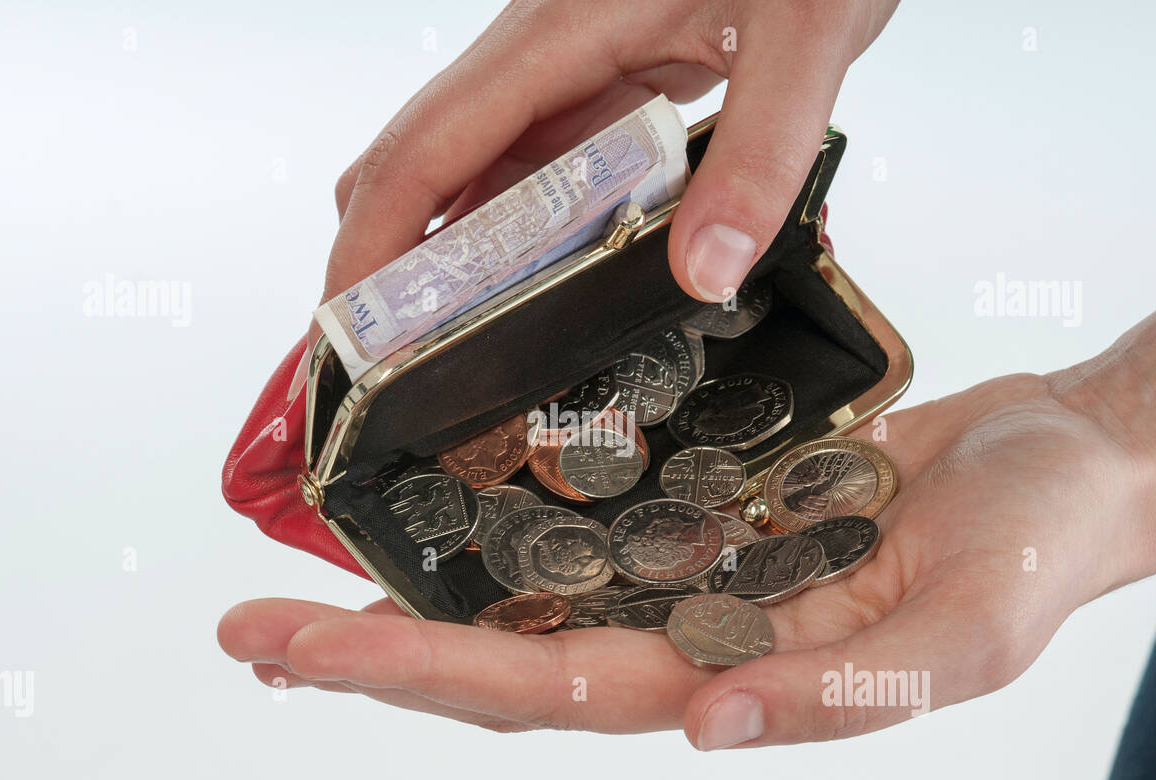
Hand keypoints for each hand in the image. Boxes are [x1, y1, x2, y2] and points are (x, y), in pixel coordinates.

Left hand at [219, 371, 1142, 747]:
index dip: (429, 676)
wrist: (1061, 460)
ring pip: (533, 592)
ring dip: (423, 588)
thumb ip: (851, 694)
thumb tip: (710, 731)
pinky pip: (590, 515)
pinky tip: (444, 500)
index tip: (311, 655)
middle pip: (510, 657)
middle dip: (377, 650)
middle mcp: (692, 633)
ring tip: (303, 579)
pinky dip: (511, 515)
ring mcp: (691, 568)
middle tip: (250, 633)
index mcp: (738, 679)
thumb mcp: (974, 631)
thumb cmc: (1037, 547)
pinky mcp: (706, 502)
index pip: (557, 693)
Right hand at [321, 0, 897, 306]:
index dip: (372, 245)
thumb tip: (702, 274)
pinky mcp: (609, 88)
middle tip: (402, 371)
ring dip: (470, 266)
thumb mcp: (806, 33)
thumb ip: (759, 154)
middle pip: (430, 170)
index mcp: (556, 30)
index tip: (349, 332)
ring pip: (485, 181)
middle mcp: (544, 54)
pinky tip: (556, 299)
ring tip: (467, 360)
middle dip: (399, 269)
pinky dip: (537, 244)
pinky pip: (549, 176)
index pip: (425, 148)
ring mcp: (572, 73)